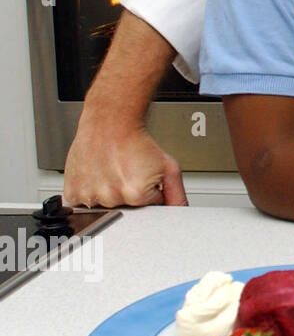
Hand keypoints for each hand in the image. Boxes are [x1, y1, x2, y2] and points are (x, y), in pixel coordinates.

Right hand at [63, 122, 187, 207]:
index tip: (144, 178)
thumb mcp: (168, 167)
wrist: (110, 123)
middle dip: (130, 195)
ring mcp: (89, 197)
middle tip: (127, 173)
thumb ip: (177, 194)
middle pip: (126, 208)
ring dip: (108, 194)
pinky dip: (90, 193)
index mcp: (136, 195)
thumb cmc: (137, 142)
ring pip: (104, 206)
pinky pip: (83, 204)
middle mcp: (111, 198)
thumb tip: (180, 212)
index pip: (149, 207)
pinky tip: (97, 176)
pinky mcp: (72, 193)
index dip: (150, 192)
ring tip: (112, 172)